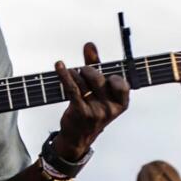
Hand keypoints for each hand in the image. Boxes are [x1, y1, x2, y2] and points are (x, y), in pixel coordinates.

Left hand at [53, 42, 129, 159]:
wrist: (78, 136)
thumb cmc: (91, 107)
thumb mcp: (98, 89)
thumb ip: (95, 65)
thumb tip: (89, 44)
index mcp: (121, 103)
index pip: (121, 83)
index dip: (111, 76)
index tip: (105, 74)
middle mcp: (110, 109)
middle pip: (98, 79)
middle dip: (88, 71)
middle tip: (82, 71)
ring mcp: (95, 112)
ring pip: (82, 82)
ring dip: (74, 74)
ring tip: (71, 75)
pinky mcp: (80, 112)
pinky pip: (72, 88)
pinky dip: (64, 74)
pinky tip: (59, 65)